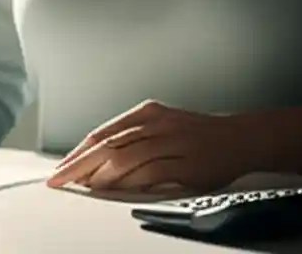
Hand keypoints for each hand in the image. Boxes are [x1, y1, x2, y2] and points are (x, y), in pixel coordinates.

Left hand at [46, 100, 254, 193]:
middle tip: (59, 180)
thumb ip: (132, 140)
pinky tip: (115, 189)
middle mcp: (156, 123)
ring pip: (125, 157)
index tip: (59, 169)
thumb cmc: (198, 136)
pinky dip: (129, 182)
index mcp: (146, 113)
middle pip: (107, 144)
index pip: (102, 134)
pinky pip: (149, 172)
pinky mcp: (185, 162)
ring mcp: (171, 141)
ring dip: (101, 175)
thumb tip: (97, 163)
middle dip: (79, 165)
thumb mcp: (161, 127)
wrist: (241, 138)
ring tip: (84, 187)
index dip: (77, 153)